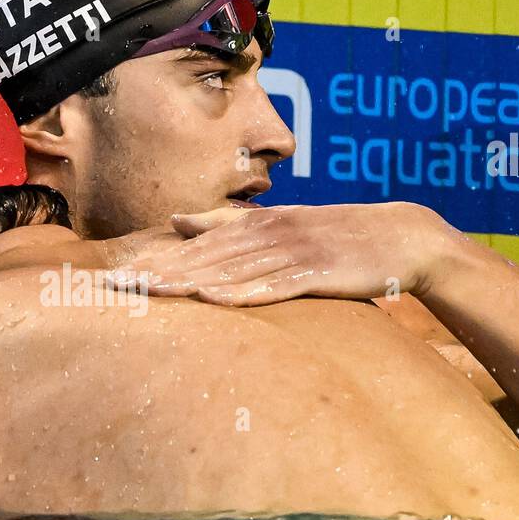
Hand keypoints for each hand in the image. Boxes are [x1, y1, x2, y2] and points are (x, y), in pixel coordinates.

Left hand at [112, 202, 453, 305]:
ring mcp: (293, 254)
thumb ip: (229, 223)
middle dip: (157, 273)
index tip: (114, 278)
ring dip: (186, 283)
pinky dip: (240, 294)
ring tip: (146, 296)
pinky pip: (272, 287)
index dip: (154, 262)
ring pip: (230, 271)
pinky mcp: (316, 276)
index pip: (196, 247)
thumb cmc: (337, 236)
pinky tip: (210, 300)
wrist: (404, 237)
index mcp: (258, 224)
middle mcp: (270, 234)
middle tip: (114, 289)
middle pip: (204, 257)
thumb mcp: (281, 223)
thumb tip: (176, 219)